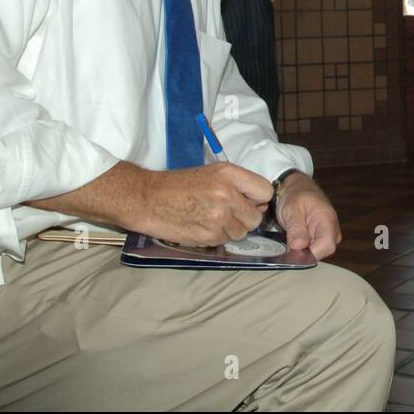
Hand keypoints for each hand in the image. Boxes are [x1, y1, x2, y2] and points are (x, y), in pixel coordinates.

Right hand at [134, 163, 272, 246]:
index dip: (257, 199)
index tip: (248, 201)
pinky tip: (201, 225)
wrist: (148, 199)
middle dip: (244, 218)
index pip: (265, 191)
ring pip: (242, 232)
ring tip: (210, 217)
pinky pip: (226, 241)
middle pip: (256, 217)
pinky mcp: (209, 235)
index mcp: (229, 173)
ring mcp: (219, 216)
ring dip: (230, 229)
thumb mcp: (211, 173)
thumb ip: (238, 186)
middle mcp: (227, 194)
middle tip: (226, 212)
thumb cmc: (178, 185)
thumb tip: (260, 204)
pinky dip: (217, 236)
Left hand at [276, 172, 342, 259]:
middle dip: (304, 252)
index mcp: (327, 219)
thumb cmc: (295, 193)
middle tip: (288, 242)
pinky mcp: (320, 238)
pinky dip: (302, 248)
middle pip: (322, 252)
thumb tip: (298, 246)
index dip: (310, 252)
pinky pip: (313, 249)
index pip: (326, 245)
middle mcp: (332, 229)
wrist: (295, 187)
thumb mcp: (292, 208)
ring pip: (317, 252)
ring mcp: (327, 235)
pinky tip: (293, 239)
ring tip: (290, 237)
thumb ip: (296, 227)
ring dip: (302, 250)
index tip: (293, 251)